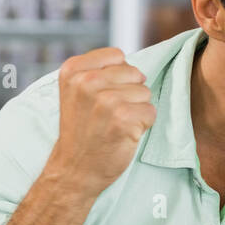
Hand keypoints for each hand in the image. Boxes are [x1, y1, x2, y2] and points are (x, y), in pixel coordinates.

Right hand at [46, 48, 155, 195]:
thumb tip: (134, 65)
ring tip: (114, 124)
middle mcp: (87, 82)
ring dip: (136, 110)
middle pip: (135, 73)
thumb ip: (99, 71)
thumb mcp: (77, 92)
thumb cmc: (83, 130)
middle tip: (108, 114)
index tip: (101, 95)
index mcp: (73, 70)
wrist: (75, 168)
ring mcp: (106, 100)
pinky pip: (151, 111)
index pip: (117, 56)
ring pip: (145, 93)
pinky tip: (123, 134)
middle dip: (130, 93)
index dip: (119, 76)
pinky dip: (143, 125)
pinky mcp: (124, 119)